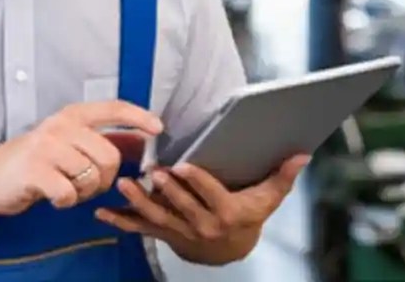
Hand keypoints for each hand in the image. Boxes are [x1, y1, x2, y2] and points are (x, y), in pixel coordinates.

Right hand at [0, 101, 162, 216]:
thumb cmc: (32, 162)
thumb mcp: (66, 143)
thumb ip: (99, 140)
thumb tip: (140, 140)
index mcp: (71, 115)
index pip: (112, 108)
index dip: (138, 117)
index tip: (158, 128)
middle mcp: (60, 126)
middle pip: (110, 156)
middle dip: (105, 179)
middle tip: (87, 184)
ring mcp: (47, 146)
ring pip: (92, 177)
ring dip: (84, 192)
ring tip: (66, 188)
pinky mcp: (36, 170)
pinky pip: (70, 194)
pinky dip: (66, 202)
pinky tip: (52, 195)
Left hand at [95, 154, 310, 262]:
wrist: (230, 250)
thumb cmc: (250, 216)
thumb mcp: (269, 198)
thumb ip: (283, 176)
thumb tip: (303, 154)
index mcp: (227, 214)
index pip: (211, 196)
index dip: (197, 182)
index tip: (182, 166)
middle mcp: (202, 226)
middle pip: (182, 206)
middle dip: (165, 190)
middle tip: (151, 171)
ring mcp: (180, 232)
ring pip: (157, 217)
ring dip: (138, 201)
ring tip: (124, 184)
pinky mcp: (164, 233)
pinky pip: (140, 227)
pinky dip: (120, 220)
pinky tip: (101, 211)